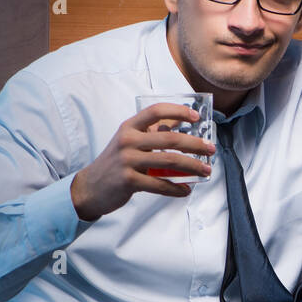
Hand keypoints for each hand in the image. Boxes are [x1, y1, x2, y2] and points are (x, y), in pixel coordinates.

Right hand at [70, 102, 216, 221]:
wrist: (90, 187)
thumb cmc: (115, 163)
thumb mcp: (128, 142)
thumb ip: (150, 133)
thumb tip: (178, 122)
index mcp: (129, 127)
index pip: (156, 111)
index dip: (178, 111)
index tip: (196, 116)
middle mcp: (128, 140)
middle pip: (169, 138)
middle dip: (195, 144)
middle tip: (211, 149)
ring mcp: (127, 161)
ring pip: (168, 161)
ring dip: (192, 166)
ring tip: (206, 170)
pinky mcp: (128, 181)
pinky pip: (159, 184)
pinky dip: (175, 188)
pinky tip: (186, 190)